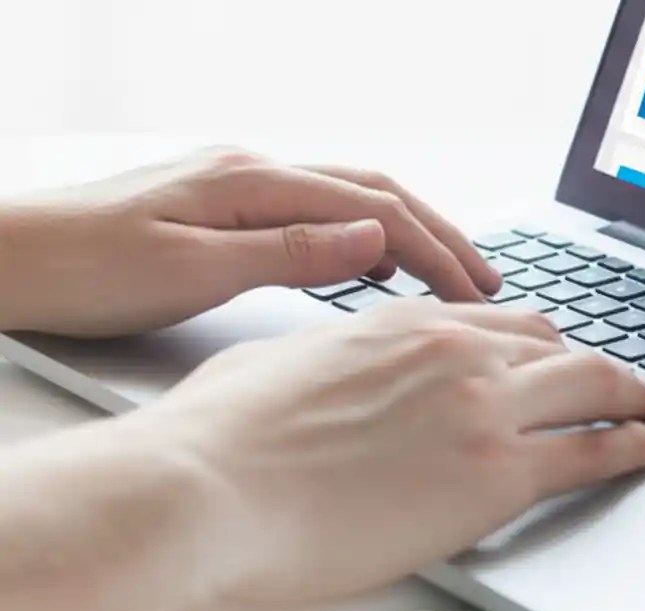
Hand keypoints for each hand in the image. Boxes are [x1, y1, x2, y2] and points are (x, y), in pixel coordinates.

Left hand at [0, 147, 501, 336]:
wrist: (5, 259)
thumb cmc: (82, 269)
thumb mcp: (191, 269)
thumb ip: (289, 252)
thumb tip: (375, 238)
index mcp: (252, 183)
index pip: (374, 208)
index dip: (435, 250)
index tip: (476, 293)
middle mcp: (253, 173)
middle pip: (375, 192)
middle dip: (440, 235)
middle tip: (487, 283)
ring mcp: (240, 186)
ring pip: (351, 199)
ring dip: (409, 233)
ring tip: (450, 275)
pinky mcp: (226, 207)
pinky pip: (319, 212)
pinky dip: (365, 236)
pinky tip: (376, 263)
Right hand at [132, 300, 644, 608]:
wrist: (206, 489)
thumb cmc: (219, 438)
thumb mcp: (278, 365)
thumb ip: (331, 360)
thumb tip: (333, 368)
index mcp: (402, 325)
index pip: (495, 324)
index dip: (534, 344)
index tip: (552, 358)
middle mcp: (453, 351)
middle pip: (554, 345)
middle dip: (590, 365)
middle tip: (613, 385)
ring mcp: (483, 406)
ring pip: (593, 384)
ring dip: (633, 397)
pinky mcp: (499, 472)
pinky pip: (596, 450)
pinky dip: (639, 445)